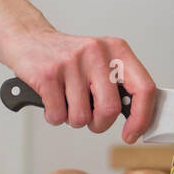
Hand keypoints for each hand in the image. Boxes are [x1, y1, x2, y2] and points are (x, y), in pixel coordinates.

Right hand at [0, 28, 155, 141]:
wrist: (29, 39)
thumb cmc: (69, 58)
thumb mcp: (101, 61)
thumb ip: (120, 84)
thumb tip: (139, 119)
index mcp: (117, 49)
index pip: (144, 88)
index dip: (141, 118)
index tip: (132, 134)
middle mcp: (97, 52)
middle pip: (110, 110)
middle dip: (98, 123)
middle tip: (89, 117)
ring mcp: (72, 62)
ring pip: (81, 117)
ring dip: (72, 118)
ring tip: (66, 99)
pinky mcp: (48, 74)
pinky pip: (58, 116)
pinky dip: (54, 116)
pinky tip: (51, 98)